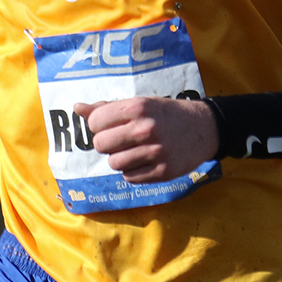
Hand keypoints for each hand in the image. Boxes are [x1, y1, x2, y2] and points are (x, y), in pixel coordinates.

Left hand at [76, 96, 218, 184]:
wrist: (204, 128)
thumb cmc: (166, 114)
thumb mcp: (139, 104)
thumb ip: (107, 108)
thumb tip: (77, 108)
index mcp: (137, 108)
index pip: (95, 122)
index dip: (99, 126)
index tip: (110, 126)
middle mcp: (146, 129)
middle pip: (101, 145)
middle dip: (107, 144)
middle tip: (122, 140)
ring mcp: (155, 152)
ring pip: (114, 163)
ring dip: (120, 159)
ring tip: (135, 151)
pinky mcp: (163, 171)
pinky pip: (129, 177)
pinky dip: (133, 172)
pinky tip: (146, 161)